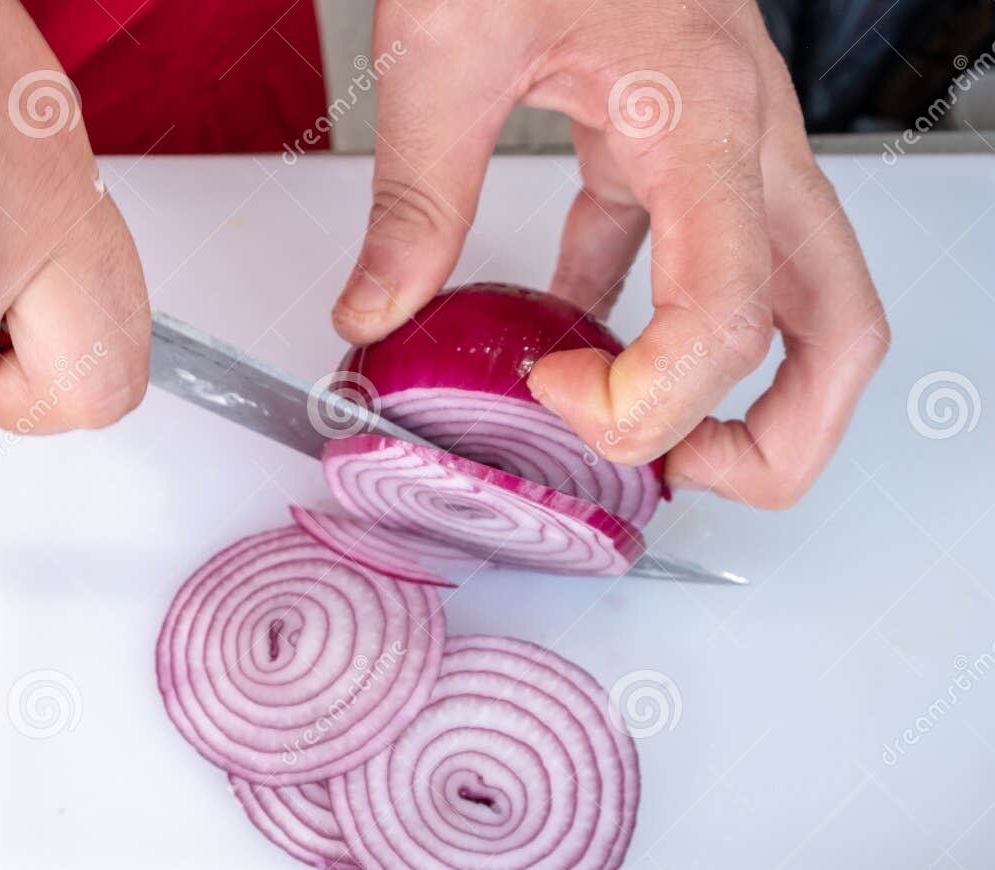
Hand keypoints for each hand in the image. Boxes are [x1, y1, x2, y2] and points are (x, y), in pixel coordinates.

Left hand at [334, 0, 888, 508]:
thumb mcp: (445, 50)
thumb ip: (414, 198)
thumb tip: (376, 316)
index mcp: (699, 118)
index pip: (730, 313)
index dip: (647, 395)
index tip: (554, 390)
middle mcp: (744, 142)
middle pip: (836, 328)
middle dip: (778, 437)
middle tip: (678, 477)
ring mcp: (730, 148)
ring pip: (802, 304)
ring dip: (741, 395)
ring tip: (633, 435)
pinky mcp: (684, 146)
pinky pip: (701, 264)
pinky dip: (652, 326)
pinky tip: (570, 341)